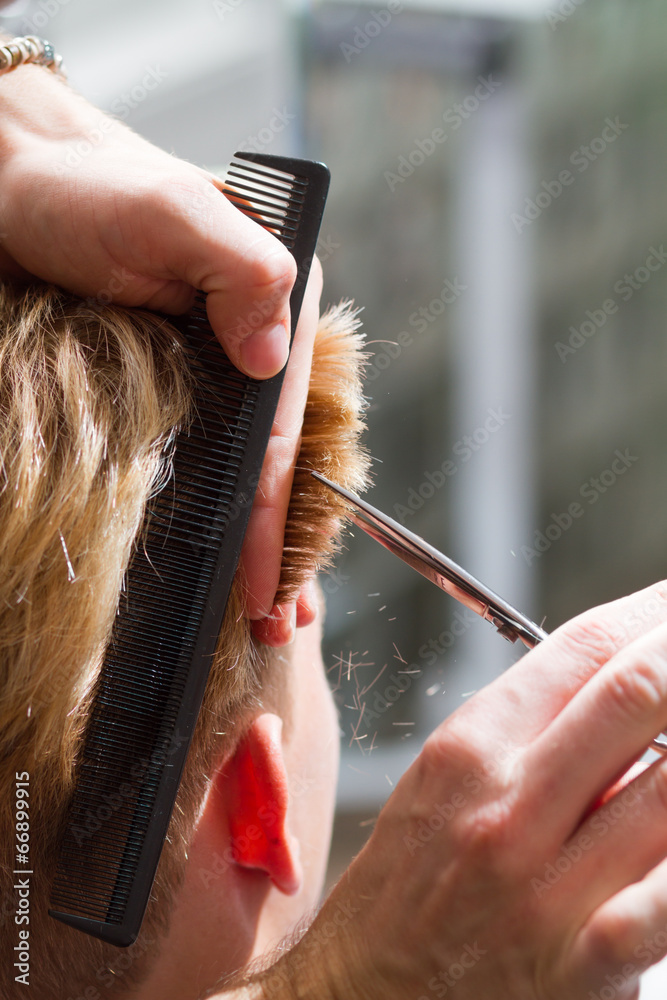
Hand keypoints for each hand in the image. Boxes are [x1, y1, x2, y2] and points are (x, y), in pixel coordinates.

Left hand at [0, 65, 319, 631]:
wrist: (13, 191)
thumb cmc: (86, 192)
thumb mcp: (170, 212)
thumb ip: (239, 269)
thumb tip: (272, 359)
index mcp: (271, 310)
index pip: (281, 431)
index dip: (274, 515)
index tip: (270, 587)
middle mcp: (248, 348)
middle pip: (273, 465)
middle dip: (280, 547)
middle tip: (274, 625)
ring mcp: (207, 376)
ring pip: (240, 475)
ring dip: (254, 548)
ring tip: (261, 619)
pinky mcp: (165, 394)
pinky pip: (196, 466)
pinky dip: (212, 520)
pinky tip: (220, 561)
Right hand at [276, 581, 666, 999]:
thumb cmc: (405, 891)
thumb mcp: (444, 784)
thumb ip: (535, 735)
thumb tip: (630, 698)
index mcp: (470, 748)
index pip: (583, 647)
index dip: (651, 611)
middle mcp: (508, 805)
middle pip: (638, 693)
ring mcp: (550, 885)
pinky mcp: (588, 961)